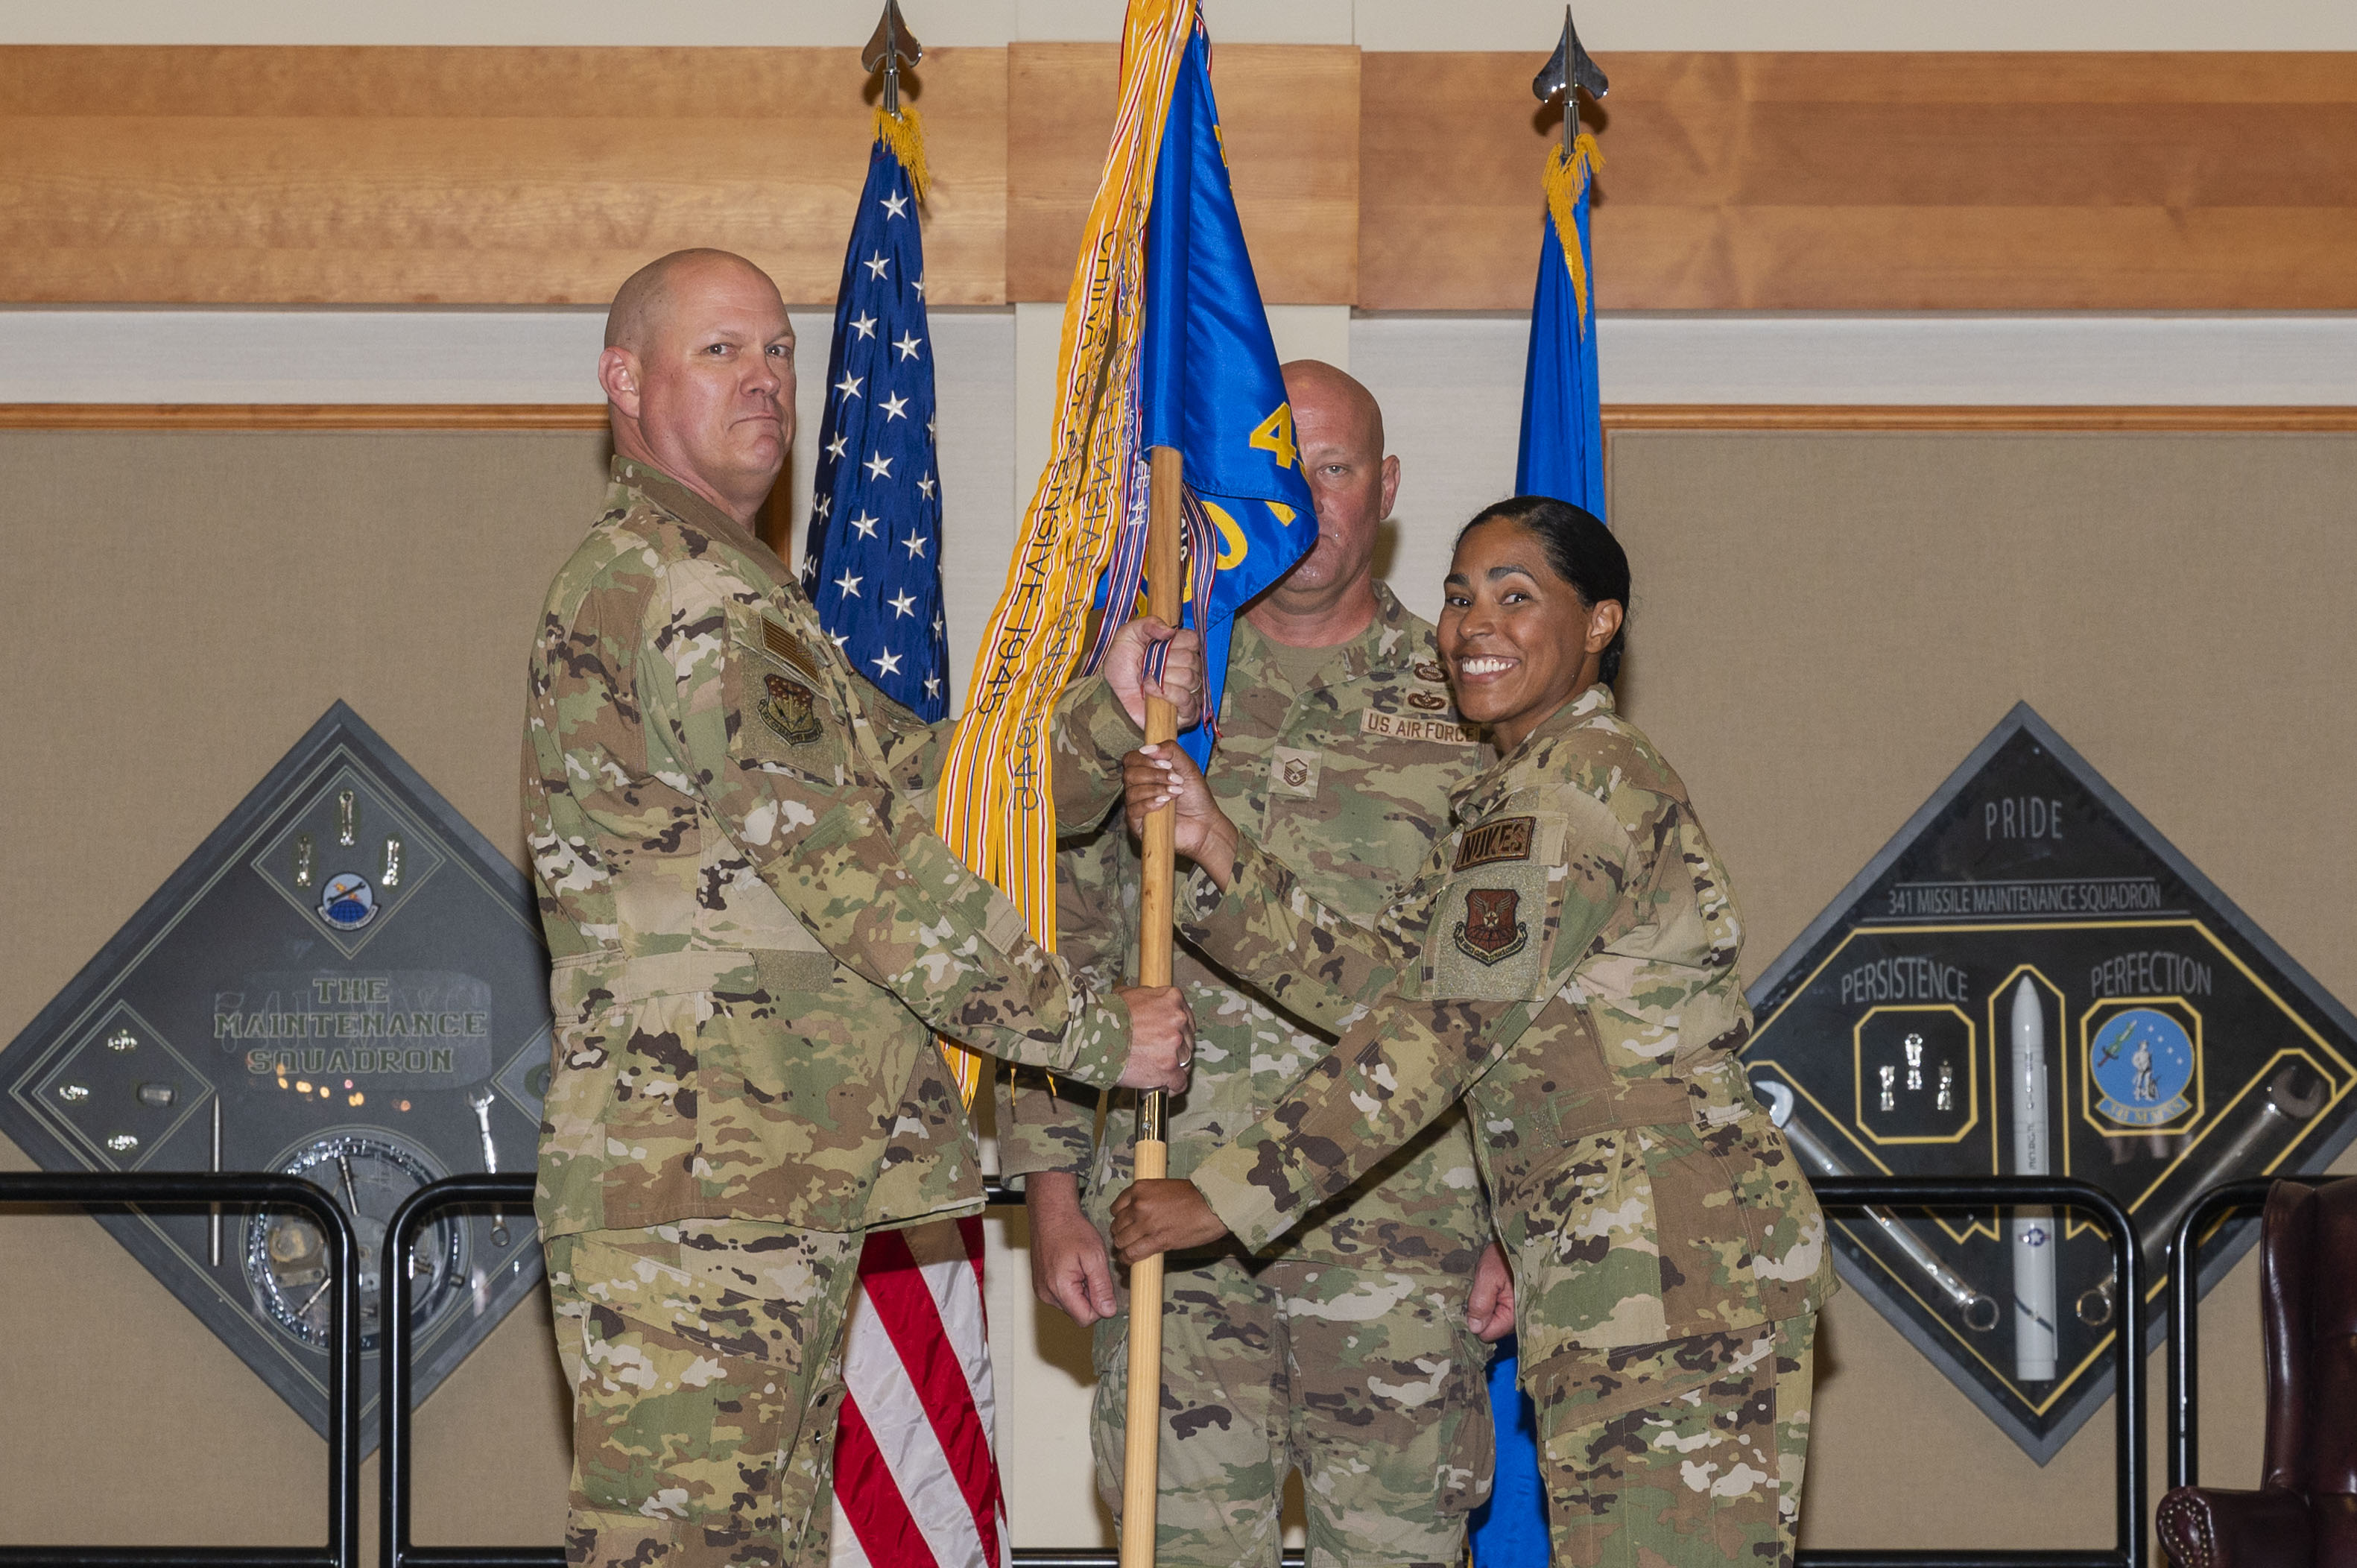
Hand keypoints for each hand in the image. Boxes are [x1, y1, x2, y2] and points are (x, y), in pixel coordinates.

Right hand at [1025, 1172, 1116, 1325]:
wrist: (1051, 1214)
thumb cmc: (1070, 1229)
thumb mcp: (1095, 1256)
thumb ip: (1102, 1287)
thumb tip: (1108, 1311)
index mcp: (1060, 1288)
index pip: (1086, 1318)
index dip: (1100, 1305)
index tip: (1101, 1284)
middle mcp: (1046, 1294)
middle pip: (1078, 1312)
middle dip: (1090, 1296)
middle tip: (1091, 1270)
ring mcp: (1041, 1290)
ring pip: (1071, 1305)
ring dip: (1081, 1290)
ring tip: (1081, 1266)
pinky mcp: (1041, 1285)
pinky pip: (1062, 1296)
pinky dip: (1071, 1285)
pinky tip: (1073, 1266)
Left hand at [1101, 617, 1205, 731]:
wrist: (1111, 691)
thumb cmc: (1122, 663)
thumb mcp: (1128, 634)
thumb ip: (1148, 624)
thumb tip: (1169, 630)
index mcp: (1181, 648)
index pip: (1192, 639)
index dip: (1174, 642)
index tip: (1155, 646)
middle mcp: (1190, 668)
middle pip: (1191, 659)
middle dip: (1162, 662)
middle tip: (1145, 666)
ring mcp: (1190, 690)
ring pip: (1189, 678)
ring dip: (1162, 678)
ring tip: (1146, 679)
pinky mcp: (1187, 711)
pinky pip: (1187, 700)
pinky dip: (1167, 694)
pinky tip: (1151, 691)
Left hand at [1111, 1178, 1229, 1262]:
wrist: (1214, 1205)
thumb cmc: (1196, 1196)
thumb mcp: (1165, 1188)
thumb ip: (1149, 1199)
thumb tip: (1140, 1215)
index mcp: (1140, 1188)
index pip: (1116, 1207)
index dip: (1120, 1218)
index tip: (1126, 1224)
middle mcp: (1139, 1205)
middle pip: (1117, 1225)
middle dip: (1122, 1233)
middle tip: (1129, 1238)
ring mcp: (1146, 1223)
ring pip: (1121, 1240)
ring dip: (1124, 1247)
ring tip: (1129, 1250)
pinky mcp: (1156, 1241)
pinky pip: (1132, 1253)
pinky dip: (1128, 1259)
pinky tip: (1129, 1261)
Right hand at [1115, 984, 1193, 1091]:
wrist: (1095, 1034)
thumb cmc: (1107, 1015)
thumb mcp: (1129, 994)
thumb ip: (1147, 998)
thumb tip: (1150, 1005)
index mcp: (1172, 1000)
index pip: (1186, 1019)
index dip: (1178, 1032)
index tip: (1171, 1039)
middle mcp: (1178, 1020)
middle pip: (1187, 1040)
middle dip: (1176, 1050)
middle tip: (1160, 1056)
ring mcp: (1175, 1045)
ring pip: (1185, 1061)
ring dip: (1174, 1068)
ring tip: (1159, 1072)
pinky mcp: (1169, 1067)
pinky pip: (1179, 1082)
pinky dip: (1172, 1086)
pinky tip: (1163, 1087)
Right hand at [1123, 744, 1237, 887]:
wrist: (1205, 823)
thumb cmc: (1196, 796)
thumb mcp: (1188, 767)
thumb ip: (1171, 751)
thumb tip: (1148, 748)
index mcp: (1146, 772)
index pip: (1131, 759)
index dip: (1146, 759)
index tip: (1167, 764)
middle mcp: (1137, 788)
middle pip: (1129, 774)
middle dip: (1154, 775)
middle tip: (1175, 780)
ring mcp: (1136, 806)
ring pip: (1131, 791)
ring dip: (1156, 789)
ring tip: (1176, 793)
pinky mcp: (1137, 825)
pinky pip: (1133, 810)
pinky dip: (1149, 803)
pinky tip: (1165, 803)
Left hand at [1467, 1242, 1515, 1341]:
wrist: (1522, 1239)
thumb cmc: (1505, 1254)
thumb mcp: (1488, 1275)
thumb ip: (1481, 1302)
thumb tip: (1475, 1328)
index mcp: (1515, 1314)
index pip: (1488, 1334)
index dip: (1476, 1321)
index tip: (1474, 1301)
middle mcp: (1520, 1318)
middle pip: (1493, 1329)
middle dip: (1483, 1314)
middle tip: (1484, 1290)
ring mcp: (1520, 1312)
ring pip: (1496, 1321)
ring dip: (1489, 1307)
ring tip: (1491, 1286)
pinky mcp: (1519, 1306)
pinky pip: (1502, 1313)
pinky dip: (1495, 1303)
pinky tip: (1496, 1288)